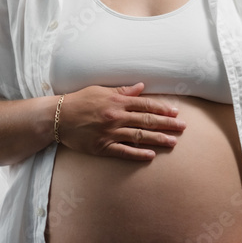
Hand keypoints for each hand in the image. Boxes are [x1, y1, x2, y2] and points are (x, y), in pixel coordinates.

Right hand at [57, 82, 185, 160]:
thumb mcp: (100, 90)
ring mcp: (110, 133)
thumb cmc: (79, 100)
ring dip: (158, 139)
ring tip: (173, 142)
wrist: (58, 117)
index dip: (162, 109)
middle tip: (183, 127)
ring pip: (139, 136)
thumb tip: (141, 87)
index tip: (175, 112)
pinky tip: (151, 155)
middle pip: (147, 121)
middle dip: (167, 124)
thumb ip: (122, 91)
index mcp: (117, 102)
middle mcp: (116, 117)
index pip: (145, 105)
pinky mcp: (102, 147)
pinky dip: (138, 153)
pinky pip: (124, 151)